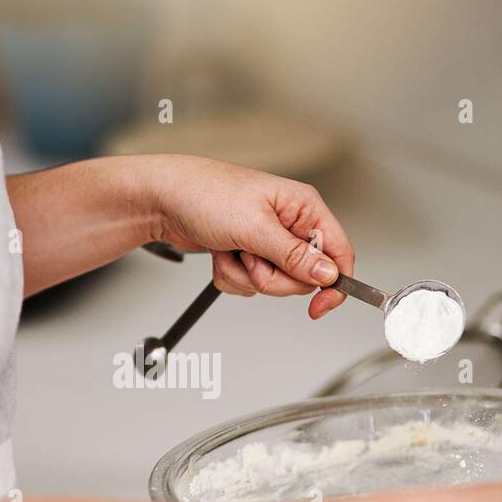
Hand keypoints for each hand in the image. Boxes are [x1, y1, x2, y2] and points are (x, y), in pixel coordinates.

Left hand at [145, 155, 355, 318]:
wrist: (162, 200)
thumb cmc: (206, 194)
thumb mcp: (255, 227)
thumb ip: (295, 255)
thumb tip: (328, 274)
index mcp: (303, 207)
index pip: (339, 252)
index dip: (334, 283)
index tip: (319, 307)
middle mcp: (289, 225)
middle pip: (304, 277)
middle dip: (272, 277)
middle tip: (250, 257)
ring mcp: (266, 242)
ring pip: (274, 284)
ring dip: (246, 275)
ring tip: (231, 248)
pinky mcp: (246, 255)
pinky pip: (249, 284)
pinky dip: (231, 275)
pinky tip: (221, 253)